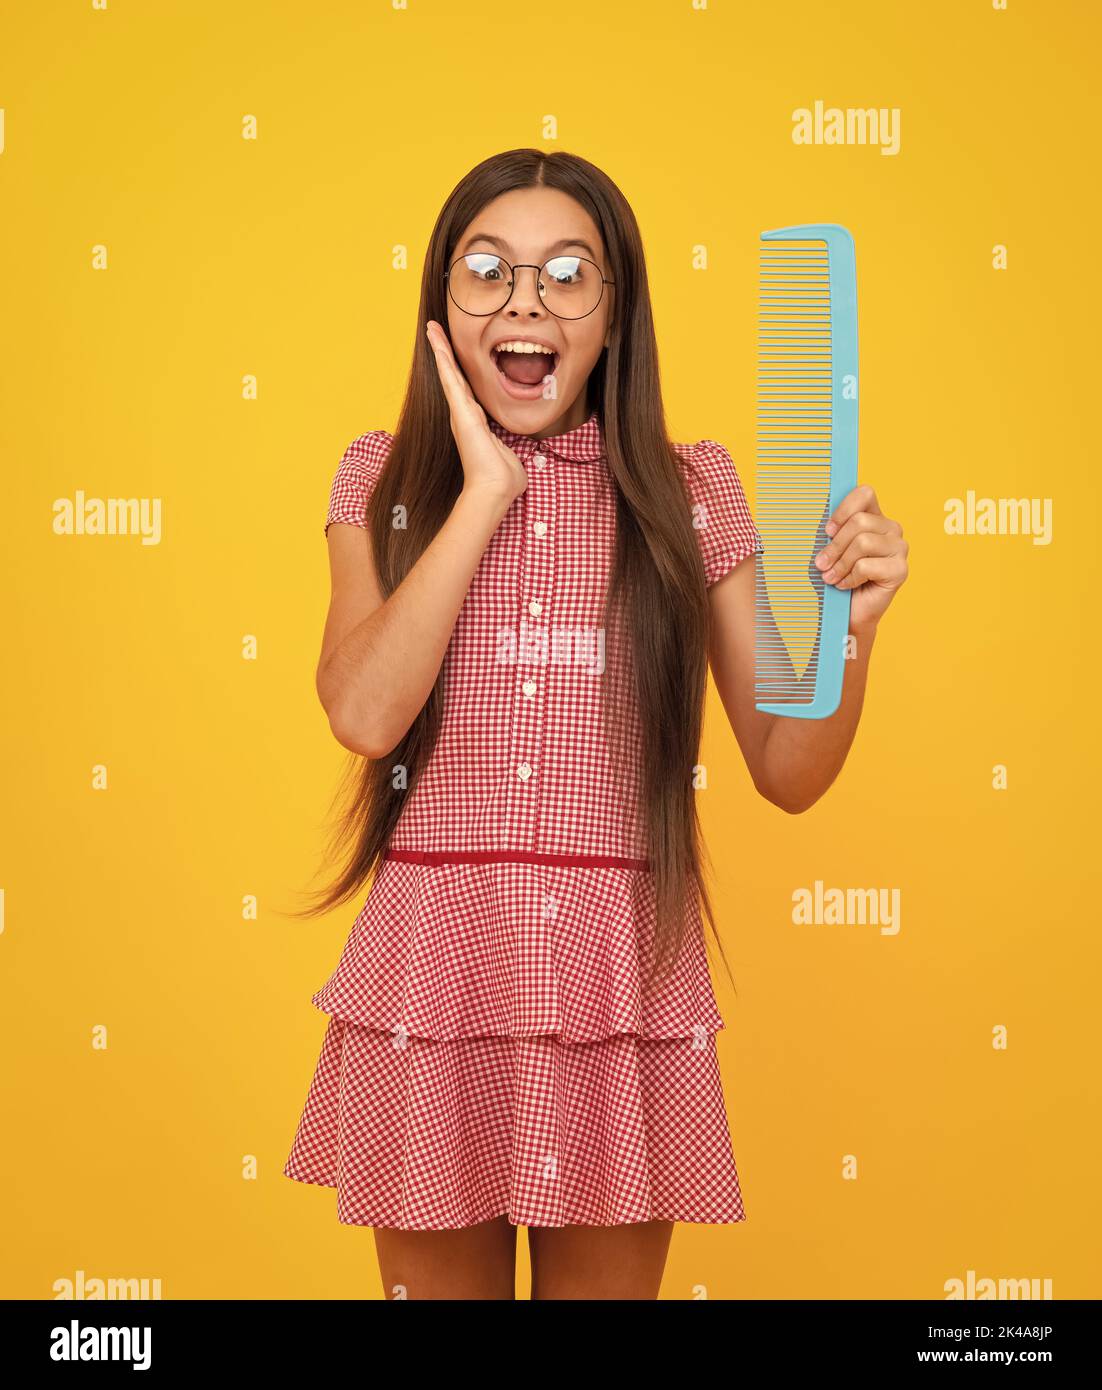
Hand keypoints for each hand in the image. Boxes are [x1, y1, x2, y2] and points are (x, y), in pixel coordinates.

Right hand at [425, 320, 527, 507]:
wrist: (494, 490)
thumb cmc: (503, 479)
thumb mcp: (509, 455)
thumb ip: (508, 448)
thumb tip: (513, 456)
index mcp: (474, 423)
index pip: (465, 390)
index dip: (458, 371)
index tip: (451, 354)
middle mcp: (464, 415)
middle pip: (453, 377)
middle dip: (444, 353)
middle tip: (434, 331)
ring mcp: (461, 413)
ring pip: (449, 373)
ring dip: (441, 349)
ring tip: (432, 329)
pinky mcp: (461, 412)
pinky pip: (450, 379)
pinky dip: (443, 358)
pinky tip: (436, 341)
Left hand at [813, 483, 907, 631]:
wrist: (847, 613)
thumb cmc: (837, 578)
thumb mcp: (828, 549)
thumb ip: (830, 531)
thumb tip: (825, 521)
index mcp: (875, 517)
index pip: (865, 494)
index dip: (843, 510)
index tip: (828, 530)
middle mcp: (891, 529)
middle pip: (859, 521)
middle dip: (834, 545)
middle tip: (822, 564)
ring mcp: (899, 548)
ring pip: (862, 542)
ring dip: (840, 563)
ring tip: (832, 577)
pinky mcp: (900, 569)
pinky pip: (866, 565)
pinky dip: (850, 577)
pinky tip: (847, 585)